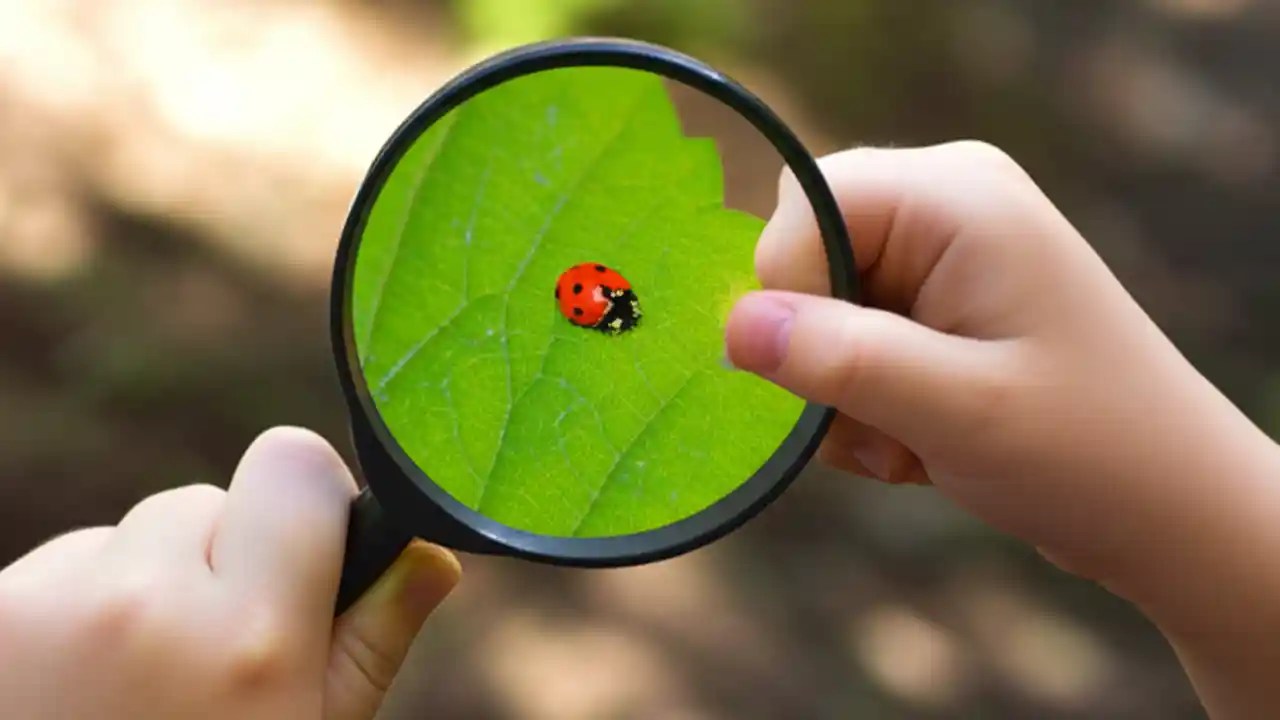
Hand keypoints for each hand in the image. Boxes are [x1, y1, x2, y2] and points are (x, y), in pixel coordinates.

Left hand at [0, 427, 458, 719]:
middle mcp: (146, 602)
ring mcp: (49, 601)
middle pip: (209, 499)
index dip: (310, 501)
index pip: (294, 462)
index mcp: (251, 638)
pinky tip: (76, 687)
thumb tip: (433, 553)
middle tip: (209, 658)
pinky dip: (79, 609)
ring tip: (135, 684)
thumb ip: (373, 638)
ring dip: (146, 585)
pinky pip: (63, 565)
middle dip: (220, 559)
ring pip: (133, 534)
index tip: (303, 554)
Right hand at [725, 143, 1279, 716]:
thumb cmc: (1085, 451)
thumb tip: (733, 324)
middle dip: (822, 354)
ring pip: (820, 312)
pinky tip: (921, 442)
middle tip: (885, 423)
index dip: (789, 296)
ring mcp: (944, 254)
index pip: (804, 210)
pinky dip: (867, 404)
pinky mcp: (941, 304)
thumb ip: (838, 359)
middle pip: (807, 258)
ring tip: (915, 442)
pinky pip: (852, 341)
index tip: (829, 382)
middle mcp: (946, 204)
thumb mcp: (955, 410)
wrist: (1171, 507)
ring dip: (845, 394)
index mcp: (955, 196)